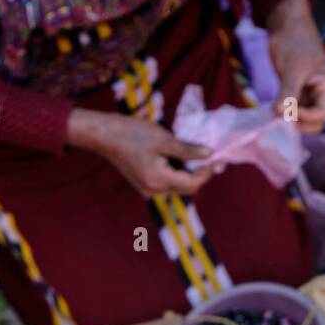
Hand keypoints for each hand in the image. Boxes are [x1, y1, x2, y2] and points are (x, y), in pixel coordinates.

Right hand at [67, 109, 215, 197]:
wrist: (105, 135)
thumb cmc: (132, 133)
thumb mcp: (164, 139)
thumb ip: (187, 150)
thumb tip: (209, 154)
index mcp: (159, 180)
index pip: (192, 183)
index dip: (207, 173)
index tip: (219, 160)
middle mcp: (154, 191)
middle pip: (186, 188)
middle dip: (201, 174)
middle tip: (213, 158)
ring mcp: (148, 189)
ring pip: (177, 186)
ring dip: (189, 173)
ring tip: (198, 155)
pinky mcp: (144, 184)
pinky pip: (166, 182)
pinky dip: (177, 172)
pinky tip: (180, 157)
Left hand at [267, 0, 324, 133]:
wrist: (287, 25)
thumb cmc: (293, 42)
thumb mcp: (291, 69)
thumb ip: (287, 93)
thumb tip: (279, 114)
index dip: (308, 117)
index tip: (289, 110)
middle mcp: (322, 92)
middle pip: (317, 121)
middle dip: (300, 123)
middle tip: (280, 116)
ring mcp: (311, 93)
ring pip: (305, 118)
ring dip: (291, 119)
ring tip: (275, 112)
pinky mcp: (299, 91)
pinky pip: (295, 109)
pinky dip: (285, 112)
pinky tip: (273, 109)